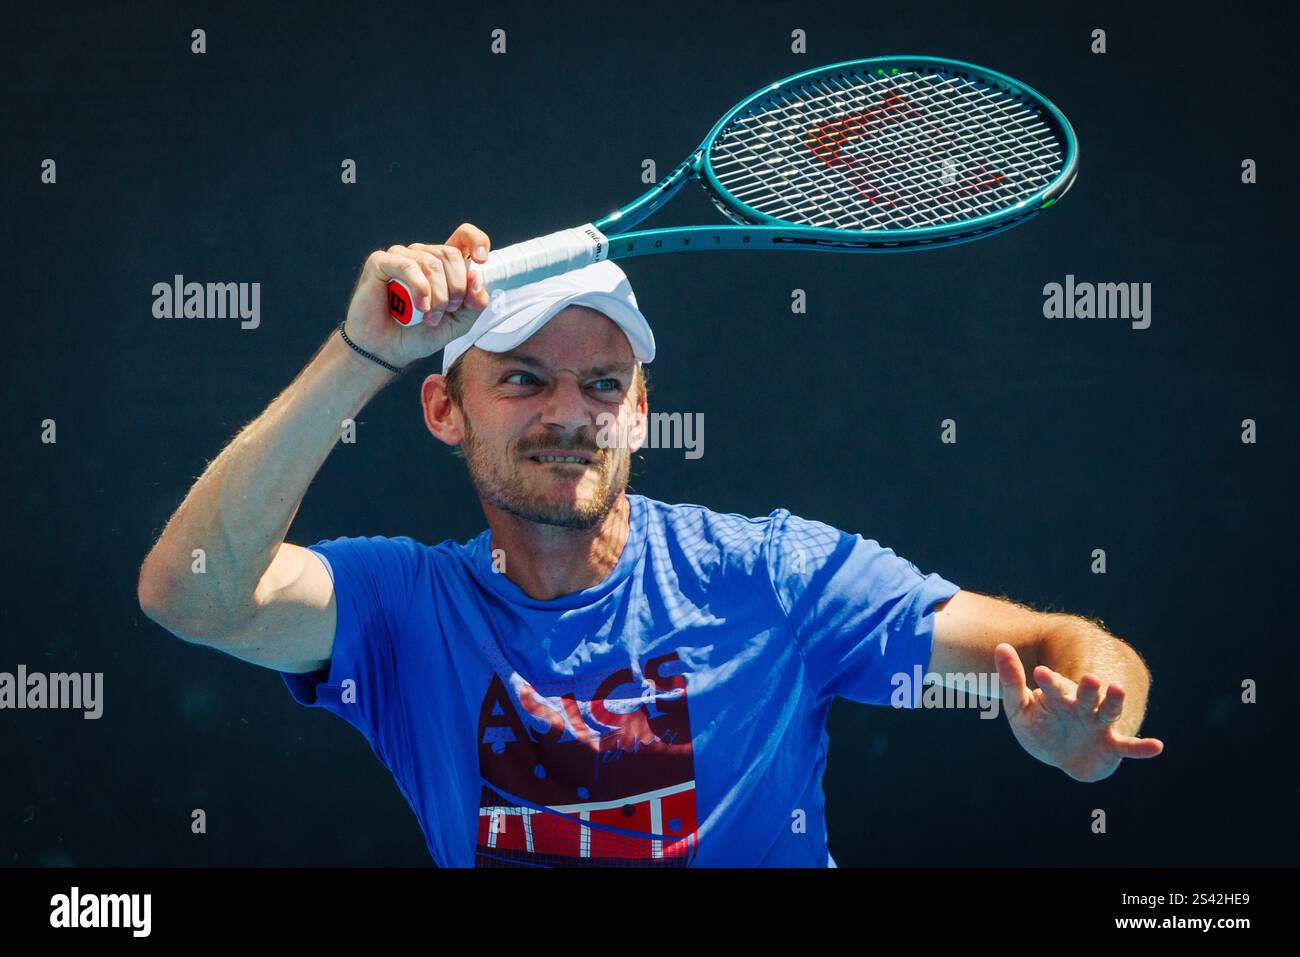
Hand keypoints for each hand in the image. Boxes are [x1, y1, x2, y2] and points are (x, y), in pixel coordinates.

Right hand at [343, 222, 491, 368]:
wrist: (388, 350)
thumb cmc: (419, 334)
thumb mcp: (458, 323)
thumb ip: (474, 303)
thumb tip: (475, 276)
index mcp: (443, 264)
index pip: (464, 236)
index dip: (477, 241)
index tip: (483, 260)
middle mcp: (422, 255)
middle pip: (451, 255)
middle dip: (456, 288)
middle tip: (447, 311)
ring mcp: (401, 256)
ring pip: (432, 263)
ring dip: (438, 296)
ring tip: (430, 317)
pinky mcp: (380, 262)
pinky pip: (408, 266)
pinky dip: (419, 288)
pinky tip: (420, 306)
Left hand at [994, 643, 1163, 781]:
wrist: (1060, 755)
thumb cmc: (1039, 728)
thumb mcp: (1019, 708)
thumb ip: (1011, 681)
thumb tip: (1000, 645)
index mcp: (1059, 695)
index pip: (1054, 686)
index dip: (1048, 681)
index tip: (1039, 673)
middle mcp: (1082, 706)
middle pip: (1086, 695)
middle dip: (1087, 688)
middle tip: (1089, 678)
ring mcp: (1099, 724)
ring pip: (1108, 711)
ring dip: (1114, 702)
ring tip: (1118, 690)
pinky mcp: (1112, 745)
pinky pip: (1128, 746)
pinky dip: (1142, 747)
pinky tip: (1157, 746)